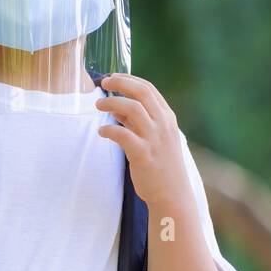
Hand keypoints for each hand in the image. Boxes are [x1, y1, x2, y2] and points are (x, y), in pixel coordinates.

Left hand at [96, 73, 191, 208]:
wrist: (172, 194)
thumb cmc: (161, 165)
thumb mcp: (154, 138)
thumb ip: (137, 122)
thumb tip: (116, 109)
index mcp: (167, 118)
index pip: (149, 89)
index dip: (129, 79)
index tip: (113, 76)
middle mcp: (163, 124)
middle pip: (141, 93)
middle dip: (120, 83)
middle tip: (103, 83)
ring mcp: (154, 139)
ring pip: (131, 109)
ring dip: (111, 103)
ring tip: (97, 106)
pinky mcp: (143, 154)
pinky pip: (122, 134)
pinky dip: (109, 129)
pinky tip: (102, 131)